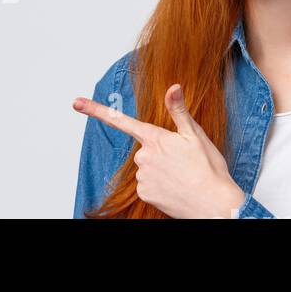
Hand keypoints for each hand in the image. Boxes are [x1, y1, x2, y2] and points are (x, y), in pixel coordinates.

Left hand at [73, 84, 244, 218]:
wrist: (214, 205)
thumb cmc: (208, 169)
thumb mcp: (196, 135)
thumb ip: (179, 110)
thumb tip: (173, 86)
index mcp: (155, 138)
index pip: (120, 119)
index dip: (95, 110)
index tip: (76, 103)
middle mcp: (143, 156)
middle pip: (145, 149)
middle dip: (160, 153)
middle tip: (183, 162)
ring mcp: (142, 176)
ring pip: (146, 168)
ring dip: (161, 170)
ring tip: (182, 176)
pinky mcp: (143, 193)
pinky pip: (147, 184)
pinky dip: (159, 185)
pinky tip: (175, 188)